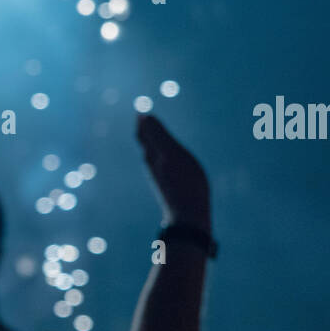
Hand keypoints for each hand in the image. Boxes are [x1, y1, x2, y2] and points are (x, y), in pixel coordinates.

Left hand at [135, 114, 210, 232]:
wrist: (189, 217)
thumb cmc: (184, 183)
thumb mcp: (171, 154)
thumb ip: (157, 135)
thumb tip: (143, 115)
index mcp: (153, 156)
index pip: (143, 135)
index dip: (142, 124)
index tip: (140, 113)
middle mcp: (154, 167)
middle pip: (146, 146)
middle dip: (145, 134)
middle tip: (143, 122)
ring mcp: (161, 179)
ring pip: (153, 159)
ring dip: (152, 147)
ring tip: (153, 139)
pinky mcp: (169, 189)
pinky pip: (163, 170)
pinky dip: (163, 161)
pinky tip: (168, 166)